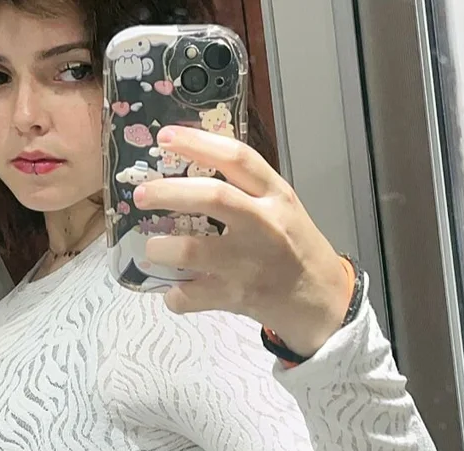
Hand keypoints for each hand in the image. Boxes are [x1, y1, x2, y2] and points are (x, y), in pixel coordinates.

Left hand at [133, 127, 351, 357]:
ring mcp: (249, 263)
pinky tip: (174, 290)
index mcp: (276, 195)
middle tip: (141, 194)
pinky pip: (190, 294)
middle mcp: (265, 225)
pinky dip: (174, 295)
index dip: (198, 143)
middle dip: (168, 192)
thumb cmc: (295, 249)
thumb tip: (188, 170)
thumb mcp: (282, 208)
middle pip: (212, 197)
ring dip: (161, 248)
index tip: (166, 136)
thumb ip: (246, 190)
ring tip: (153, 248)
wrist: (322, 302)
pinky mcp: (236, 297)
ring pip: (192, 250)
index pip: (237, 158)